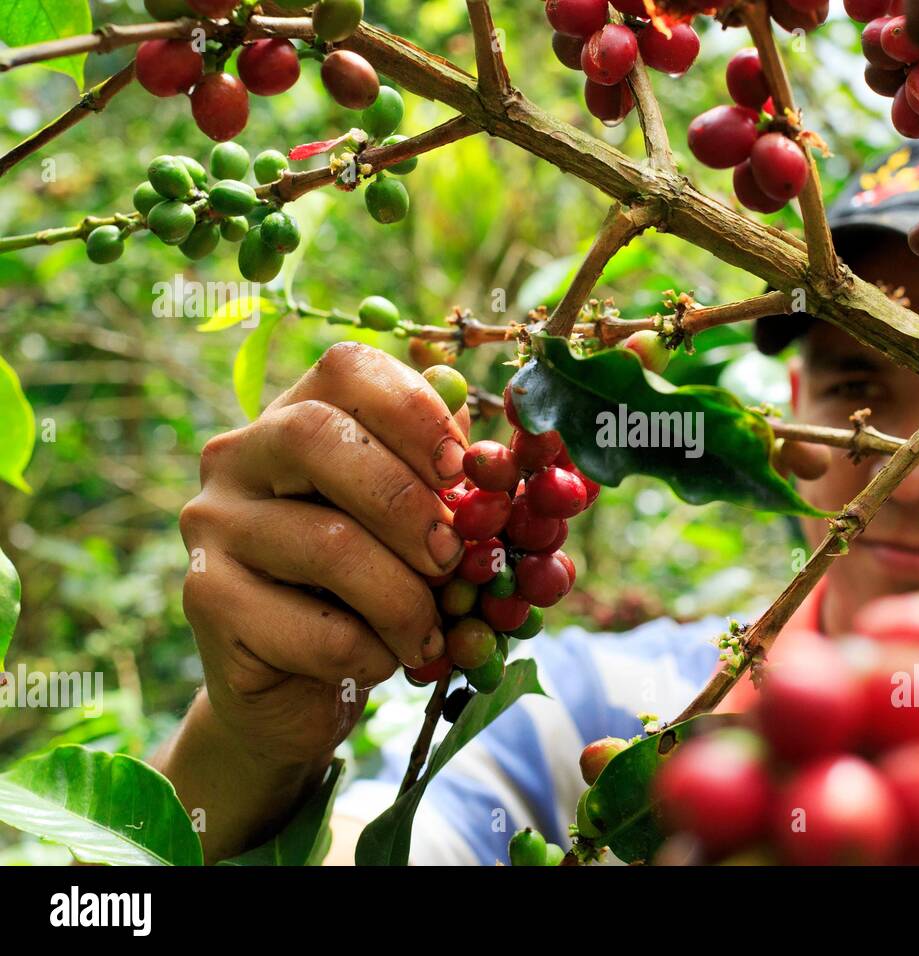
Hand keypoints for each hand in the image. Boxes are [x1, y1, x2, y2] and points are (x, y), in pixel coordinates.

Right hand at [178, 342, 468, 768]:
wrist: (298, 687)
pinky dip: (372, 651)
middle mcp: (238, 456)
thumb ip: (449, 485)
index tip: (460, 470)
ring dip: (403, 598)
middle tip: (450, 556)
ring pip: (326, 544)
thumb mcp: (416, 530)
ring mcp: (212, 525)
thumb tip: (499, 456)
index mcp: (296, 415)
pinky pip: (315, 628)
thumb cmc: (369, 592)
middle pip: (317, 437)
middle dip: (407, 502)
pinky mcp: (205, 599)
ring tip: (428, 631)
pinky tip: (381, 659)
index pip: (347, 370)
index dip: (415, 410)